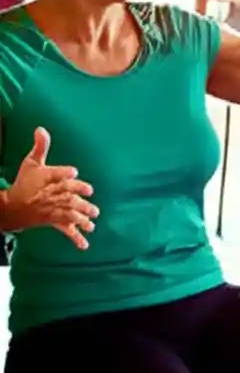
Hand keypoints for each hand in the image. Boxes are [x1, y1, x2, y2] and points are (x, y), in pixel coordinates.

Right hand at [1, 128, 97, 248]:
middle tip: (90, 199)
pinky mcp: (54, 221)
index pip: (55, 175)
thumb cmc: (26, 182)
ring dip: (81, 217)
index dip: (64, 173)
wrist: (13, 207)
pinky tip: (85, 245)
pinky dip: (75, 238)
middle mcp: (50, 195)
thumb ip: (41, 147)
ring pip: (68, 213)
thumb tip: (41, 128)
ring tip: (93, 219)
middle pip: (65, 196)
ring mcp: (52, 210)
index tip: (74, 172)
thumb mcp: (31, 163)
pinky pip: (65, 230)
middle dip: (78, 199)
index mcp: (45, 179)